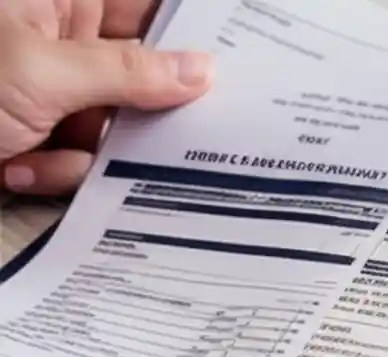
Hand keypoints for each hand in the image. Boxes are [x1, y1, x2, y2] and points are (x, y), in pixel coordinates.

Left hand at [0, 0, 211, 195]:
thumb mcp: (41, 74)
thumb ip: (128, 72)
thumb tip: (202, 71)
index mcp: (61, 3)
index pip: (149, 10)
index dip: (190, 35)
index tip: (229, 65)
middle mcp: (60, 41)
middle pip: (141, 76)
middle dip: (143, 114)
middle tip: (154, 133)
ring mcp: (51, 90)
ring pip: (116, 127)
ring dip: (86, 153)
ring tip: (39, 154)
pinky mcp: (40, 134)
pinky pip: (84, 157)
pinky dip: (56, 170)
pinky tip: (17, 167)